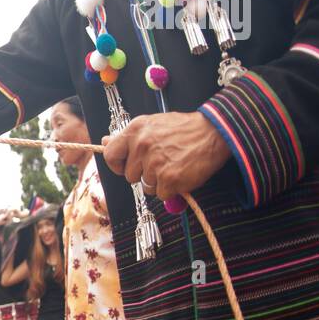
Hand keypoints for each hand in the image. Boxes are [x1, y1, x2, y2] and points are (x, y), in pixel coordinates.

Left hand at [101, 111, 229, 200]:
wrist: (214, 131)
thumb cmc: (182, 129)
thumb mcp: (152, 124)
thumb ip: (128, 136)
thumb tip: (104, 141)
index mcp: (134, 131)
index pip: (110, 155)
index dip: (117, 164)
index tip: (126, 166)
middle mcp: (141, 146)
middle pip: (129, 175)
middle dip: (143, 174)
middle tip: (161, 163)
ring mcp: (155, 163)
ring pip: (146, 187)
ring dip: (158, 182)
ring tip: (173, 166)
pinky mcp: (169, 179)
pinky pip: (162, 194)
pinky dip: (172, 190)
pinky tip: (181, 174)